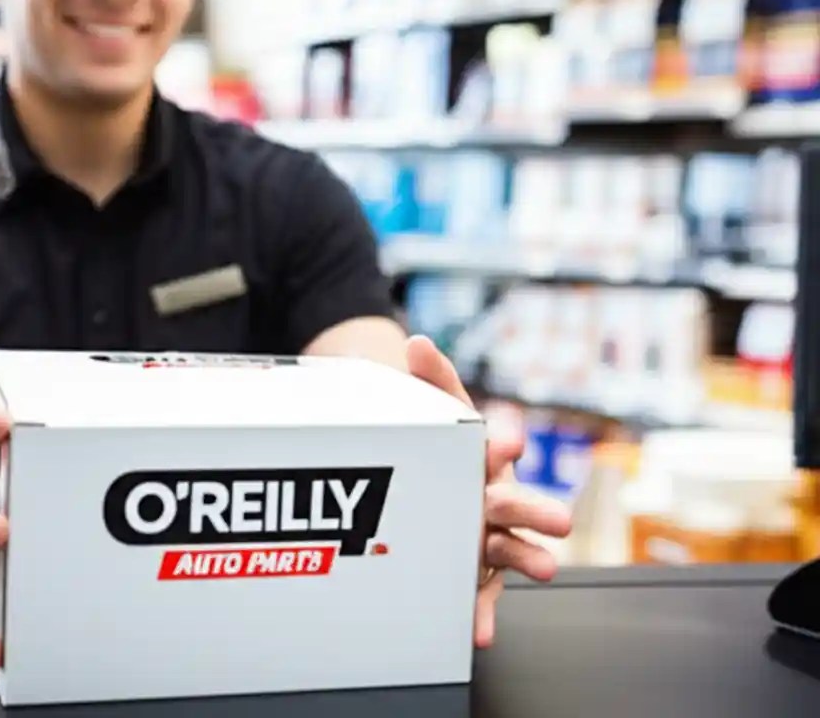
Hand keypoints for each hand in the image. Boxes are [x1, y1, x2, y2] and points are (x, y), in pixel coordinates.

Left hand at [406, 335, 572, 648]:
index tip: (504, 443)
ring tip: (547, 568)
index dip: (498, 444)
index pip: (493, 447)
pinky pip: (480, 596)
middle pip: (515, 502)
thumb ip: (431, 381)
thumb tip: (417, 342)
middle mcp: (495, 499)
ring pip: (512, 549)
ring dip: (529, 559)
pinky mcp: (475, 575)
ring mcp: (488, 539)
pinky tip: (481, 633)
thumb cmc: (448, 452)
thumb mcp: (438, 416)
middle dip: (535, 509)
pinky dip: (481, 615)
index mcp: (486, 458)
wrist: (436, 490)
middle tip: (558, 519)